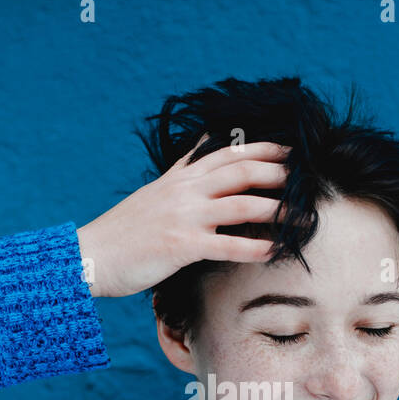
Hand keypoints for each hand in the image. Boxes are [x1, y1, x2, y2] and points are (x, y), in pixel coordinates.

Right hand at [77, 135, 292, 298]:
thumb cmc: (124, 230)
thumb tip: (204, 145)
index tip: (292, 151)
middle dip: (280, 175)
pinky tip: (274, 252)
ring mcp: (184, 217)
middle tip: (307, 182)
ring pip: (242, 206)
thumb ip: (183, 170)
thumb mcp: (155, 190)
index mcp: (181, 177)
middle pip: (243, 172)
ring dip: (278, 212)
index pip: (229, 153)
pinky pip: (226, 247)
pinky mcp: (180, 246)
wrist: (90, 254)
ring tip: (303, 220)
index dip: (264, 149)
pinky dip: (254, 249)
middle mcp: (185, 191)